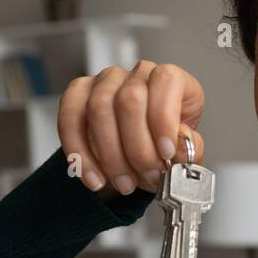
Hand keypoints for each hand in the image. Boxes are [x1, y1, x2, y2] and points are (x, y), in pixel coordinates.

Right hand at [57, 60, 205, 195]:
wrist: (140, 160)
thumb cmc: (163, 150)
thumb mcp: (184, 153)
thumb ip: (187, 149)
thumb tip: (179, 144)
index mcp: (172, 81)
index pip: (166, 80)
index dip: (164, 118)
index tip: (166, 153)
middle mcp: (138, 74)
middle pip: (130, 100)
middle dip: (138, 147)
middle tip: (148, 175)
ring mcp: (106, 81)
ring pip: (99, 108)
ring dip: (111, 155)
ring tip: (125, 183)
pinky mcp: (78, 94)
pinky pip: (70, 118)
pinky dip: (80, 153)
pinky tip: (94, 177)